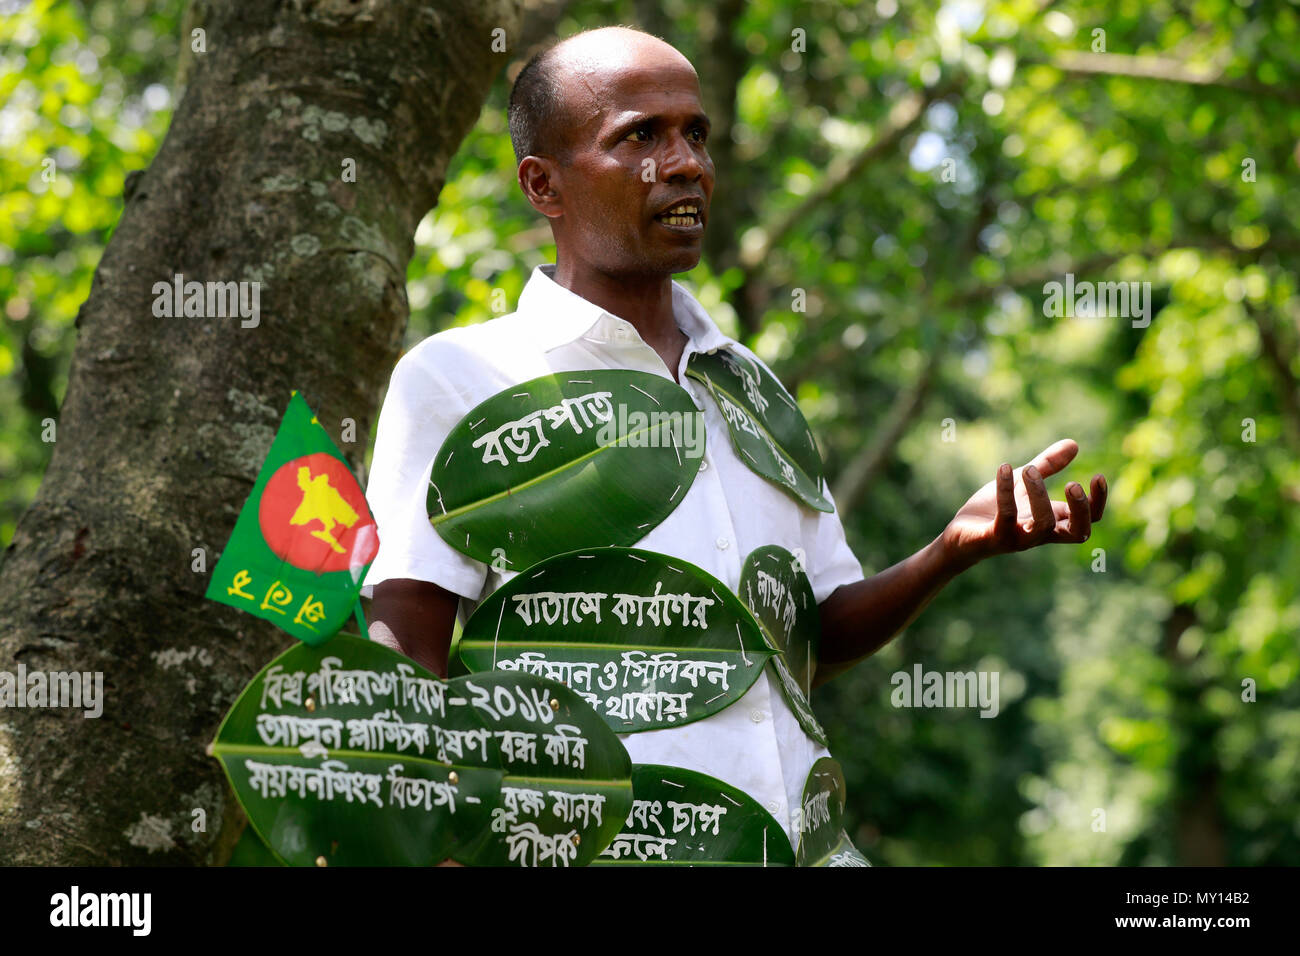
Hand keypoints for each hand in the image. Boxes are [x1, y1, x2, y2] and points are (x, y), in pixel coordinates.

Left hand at [940, 439, 1106, 569]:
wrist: (958, 536)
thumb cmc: (992, 513)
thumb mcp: (1022, 485)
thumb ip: (1047, 466)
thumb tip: (1074, 444)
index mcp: (1051, 522)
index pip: (1088, 520)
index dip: (1098, 502)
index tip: (1098, 476)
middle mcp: (1039, 534)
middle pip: (1078, 532)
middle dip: (1081, 509)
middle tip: (1072, 484)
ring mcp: (1018, 538)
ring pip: (1043, 525)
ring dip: (1040, 495)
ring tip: (1030, 469)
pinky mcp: (994, 537)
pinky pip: (1006, 517)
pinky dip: (1006, 491)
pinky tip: (1004, 468)